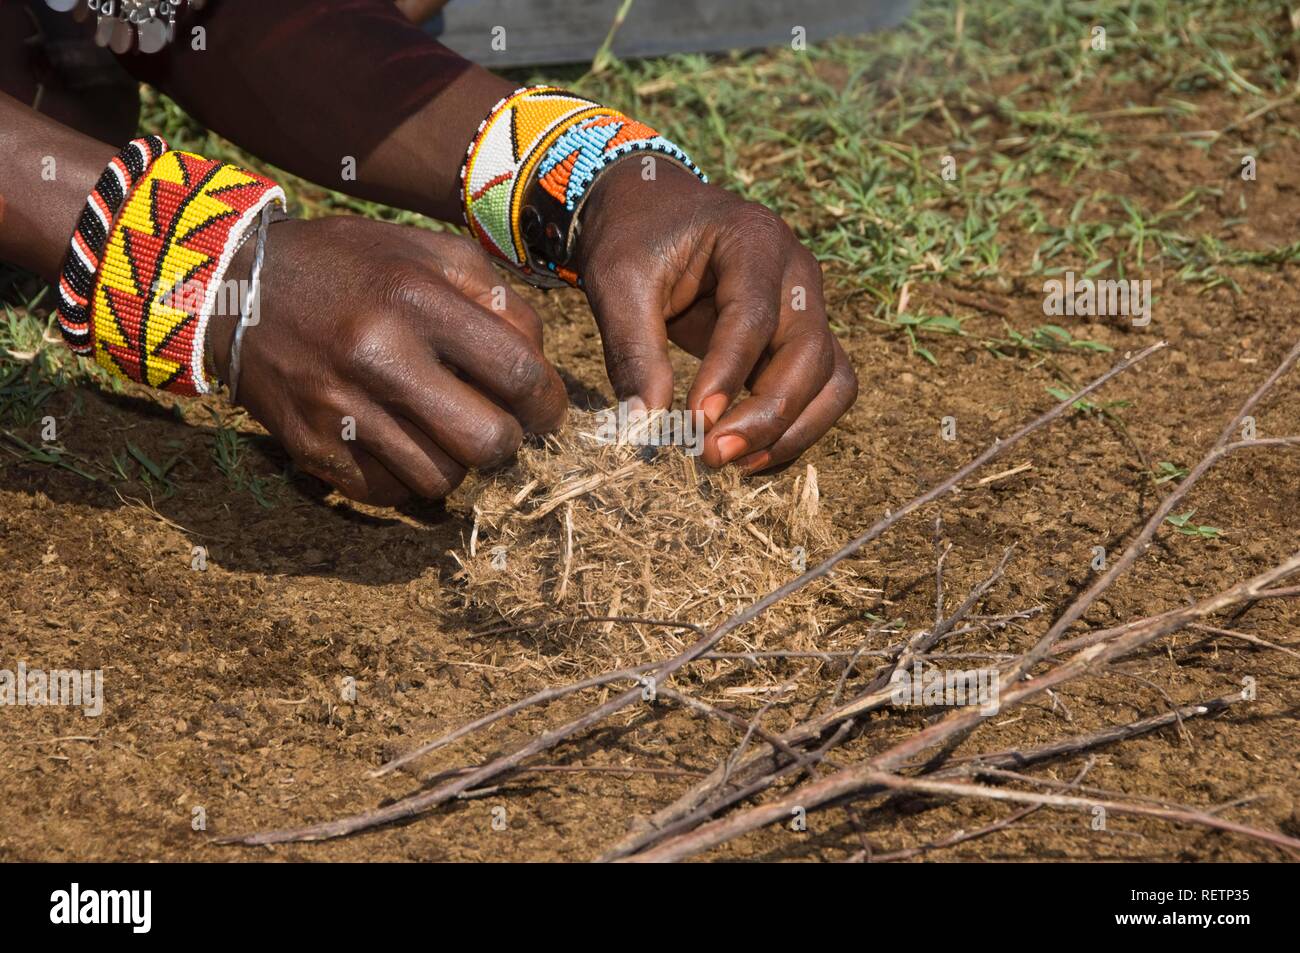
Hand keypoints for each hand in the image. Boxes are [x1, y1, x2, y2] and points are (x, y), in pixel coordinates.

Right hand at [213, 217, 567, 505]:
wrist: (234, 288)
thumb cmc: (348, 266)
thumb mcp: (425, 250)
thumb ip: (494, 296)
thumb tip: (541, 360)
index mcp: (417, 298)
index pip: (520, 374)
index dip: (548, 402)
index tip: (544, 407)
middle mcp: (380, 357)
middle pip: (489, 443)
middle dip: (508, 441)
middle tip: (498, 425)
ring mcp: (342, 409)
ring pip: (442, 480)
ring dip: (456, 461)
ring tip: (440, 428)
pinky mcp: (313, 448)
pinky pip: (391, 493)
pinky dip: (406, 476)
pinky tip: (397, 441)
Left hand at [574, 159, 857, 472]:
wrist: (651, 212)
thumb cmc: (634, 239)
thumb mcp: (617, 282)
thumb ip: (632, 349)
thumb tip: (644, 423)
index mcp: (755, 241)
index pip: (754, 317)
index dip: (729, 374)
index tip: (697, 422)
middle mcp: (797, 274)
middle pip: (808, 354)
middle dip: (766, 413)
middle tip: (711, 455)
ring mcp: (808, 308)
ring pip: (831, 380)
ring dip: (791, 429)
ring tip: (734, 463)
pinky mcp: (802, 340)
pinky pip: (823, 391)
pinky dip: (797, 428)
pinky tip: (750, 455)